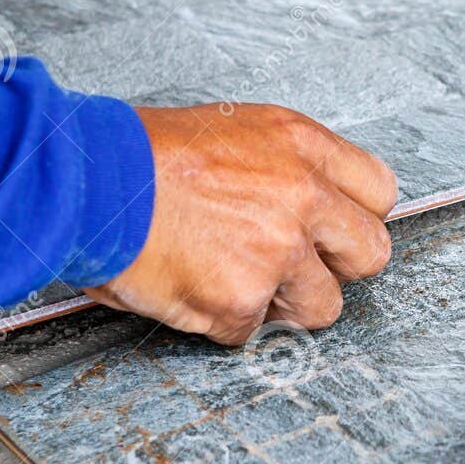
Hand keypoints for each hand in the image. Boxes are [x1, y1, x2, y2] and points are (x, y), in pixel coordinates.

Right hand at [87, 104, 397, 344]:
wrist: (86, 181)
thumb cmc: (140, 155)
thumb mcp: (232, 132)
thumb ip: (283, 169)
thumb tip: (314, 209)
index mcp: (300, 146)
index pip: (378, 192)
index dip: (353, 219)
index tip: (334, 231)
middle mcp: (301, 195)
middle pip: (370, 254)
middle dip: (335, 268)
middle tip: (295, 266)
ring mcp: (277, 250)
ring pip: (321, 307)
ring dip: (281, 304)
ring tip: (231, 277)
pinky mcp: (242, 298)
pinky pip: (253, 331)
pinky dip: (221, 320)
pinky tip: (192, 286)